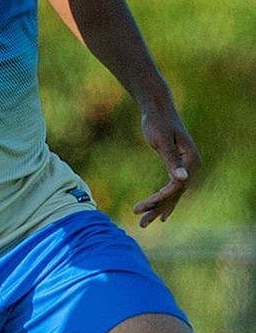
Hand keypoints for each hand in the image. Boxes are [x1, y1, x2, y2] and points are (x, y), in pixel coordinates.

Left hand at [133, 102, 200, 225]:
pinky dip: (164, 199)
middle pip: (176, 194)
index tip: (141, 206)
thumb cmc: (157, 122)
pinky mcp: (178, 165)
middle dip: (157, 209)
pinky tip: (159, 212)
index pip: (176, 187)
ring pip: (174, 193)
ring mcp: (187, 166)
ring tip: (143, 223)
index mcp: (191, 160)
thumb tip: (182, 179)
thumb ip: (171, 160)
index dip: (159, 199)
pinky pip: (173, 187)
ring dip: (159, 208)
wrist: (158, 108)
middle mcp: (192, 165)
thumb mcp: (162, 141)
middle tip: (141, 224)